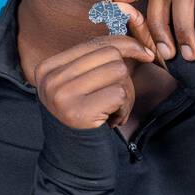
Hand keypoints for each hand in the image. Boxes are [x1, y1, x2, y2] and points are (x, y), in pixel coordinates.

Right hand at [34, 34, 155, 129]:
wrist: (74, 161)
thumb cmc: (85, 119)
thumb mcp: (82, 86)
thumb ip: (96, 61)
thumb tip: (134, 33)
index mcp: (48, 67)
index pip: (95, 43)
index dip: (126, 45)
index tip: (146, 53)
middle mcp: (50, 78)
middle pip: (109, 54)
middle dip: (125, 76)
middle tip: (118, 99)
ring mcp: (61, 94)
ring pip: (118, 72)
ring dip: (125, 95)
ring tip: (112, 112)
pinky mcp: (77, 112)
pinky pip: (119, 94)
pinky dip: (124, 109)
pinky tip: (111, 121)